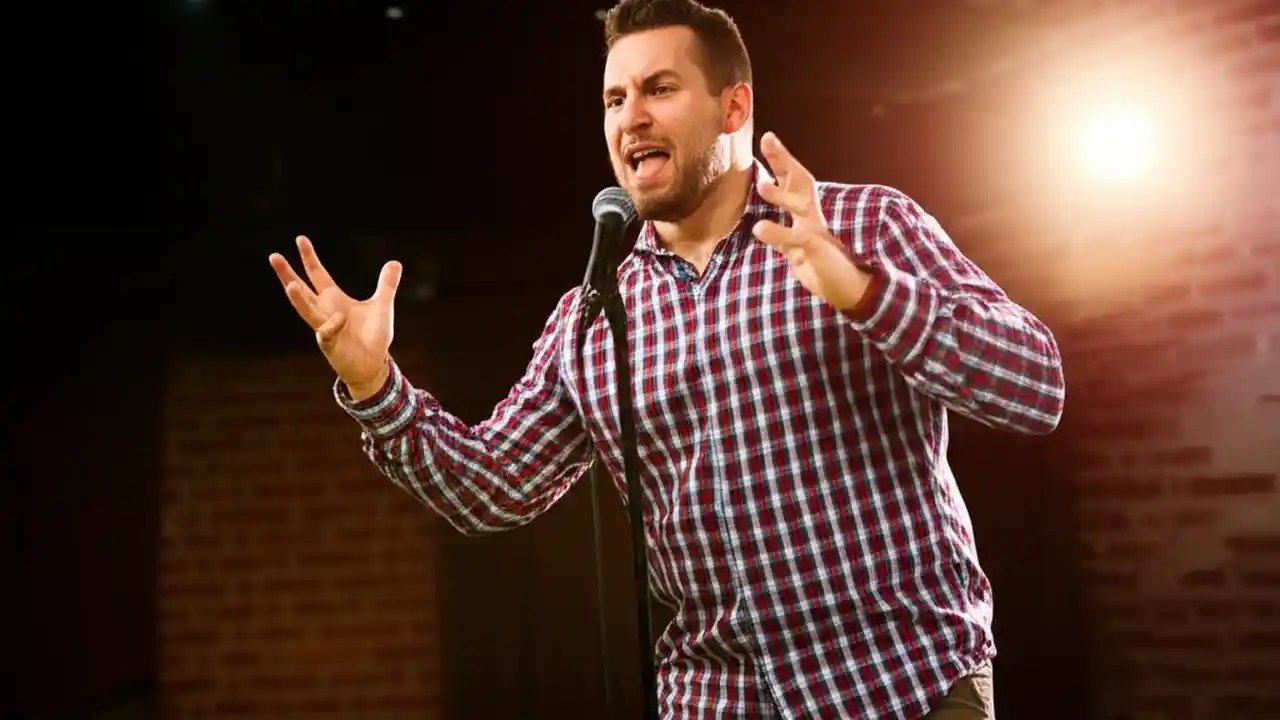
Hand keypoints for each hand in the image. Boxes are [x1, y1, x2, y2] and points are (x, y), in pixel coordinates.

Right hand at [269, 236, 400, 398]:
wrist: (373, 364)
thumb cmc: (373, 336)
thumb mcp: (382, 305)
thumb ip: (386, 285)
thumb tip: (395, 262)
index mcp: (333, 299)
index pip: (317, 274)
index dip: (309, 258)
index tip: (300, 239)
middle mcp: (324, 311)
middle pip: (301, 289)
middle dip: (287, 274)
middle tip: (273, 256)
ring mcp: (324, 328)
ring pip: (306, 311)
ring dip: (298, 299)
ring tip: (290, 285)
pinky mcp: (329, 345)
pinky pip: (325, 333)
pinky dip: (331, 326)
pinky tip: (339, 319)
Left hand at [752, 131, 872, 311]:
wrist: (850, 291)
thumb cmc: (822, 268)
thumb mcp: (796, 250)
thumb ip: (781, 236)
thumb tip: (762, 226)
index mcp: (808, 217)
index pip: (795, 183)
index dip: (783, 161)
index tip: (768, 139)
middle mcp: (812, 220)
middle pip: (800, 183)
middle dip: (784, 161)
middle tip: (768, 139)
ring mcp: (817, 234)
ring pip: (800, 207)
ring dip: (780, 195)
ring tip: (760, 184)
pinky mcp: (817, 252)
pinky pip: (796, 239)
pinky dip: (778, 233)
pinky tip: (759, 228)